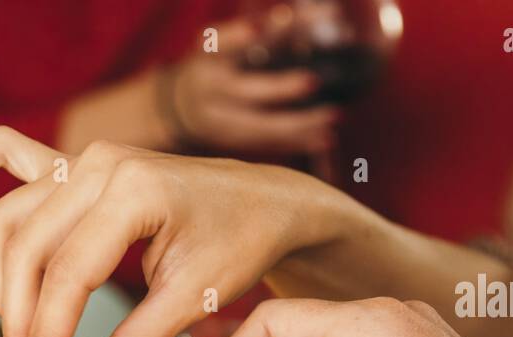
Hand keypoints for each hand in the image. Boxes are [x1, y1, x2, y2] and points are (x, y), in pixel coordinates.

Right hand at [0, 127, 353, 336]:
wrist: (263, 201)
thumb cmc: (238, 244)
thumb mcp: (192, 300)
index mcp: (133, 191)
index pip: (67, 273)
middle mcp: (96, 165)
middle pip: (25, 249)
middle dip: (20, 321)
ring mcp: (80, 158)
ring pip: (6, 220)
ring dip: (0, 281)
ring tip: (18, 336)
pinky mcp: (73, 163)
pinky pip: (6, 155)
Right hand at [167, 16, 338, 154]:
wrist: (178, 108)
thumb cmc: (215, 65)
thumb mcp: (226, 43)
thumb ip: (262, 31)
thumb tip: (314, 14)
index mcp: (207, 59)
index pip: (220, 45)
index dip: (237, 37)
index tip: (257, 28)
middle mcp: (211, 90)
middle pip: (245, 91)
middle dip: (280, 88)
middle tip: (313, 81)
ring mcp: (219, 121)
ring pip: (260, 126)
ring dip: (298, 123)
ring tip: (333, 115)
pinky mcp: (231, 144)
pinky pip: (268, 145)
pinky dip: (298, 143)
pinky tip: (326, 138)